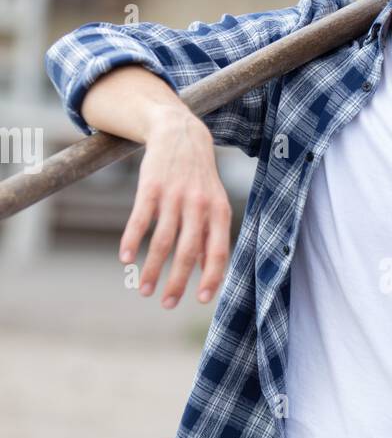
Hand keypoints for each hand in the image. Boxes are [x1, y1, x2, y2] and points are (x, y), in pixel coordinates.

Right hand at [119, 107, 232, 307]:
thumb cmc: (199, 177)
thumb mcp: (214, 203)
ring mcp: (175, 196)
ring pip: (163, 241)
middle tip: (166, 304)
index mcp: (218, 213)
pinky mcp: (151, 187)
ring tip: (143, 289)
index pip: (218, 252)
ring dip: (151, 269)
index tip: (200, 300)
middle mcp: (198, 206)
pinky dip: (132, 241)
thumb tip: (206, 270)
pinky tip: (125, 259)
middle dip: (177, 282)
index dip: (211, 277)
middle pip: (188, 252)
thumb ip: (212, 235)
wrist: (181, 134)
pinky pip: (141, 220)